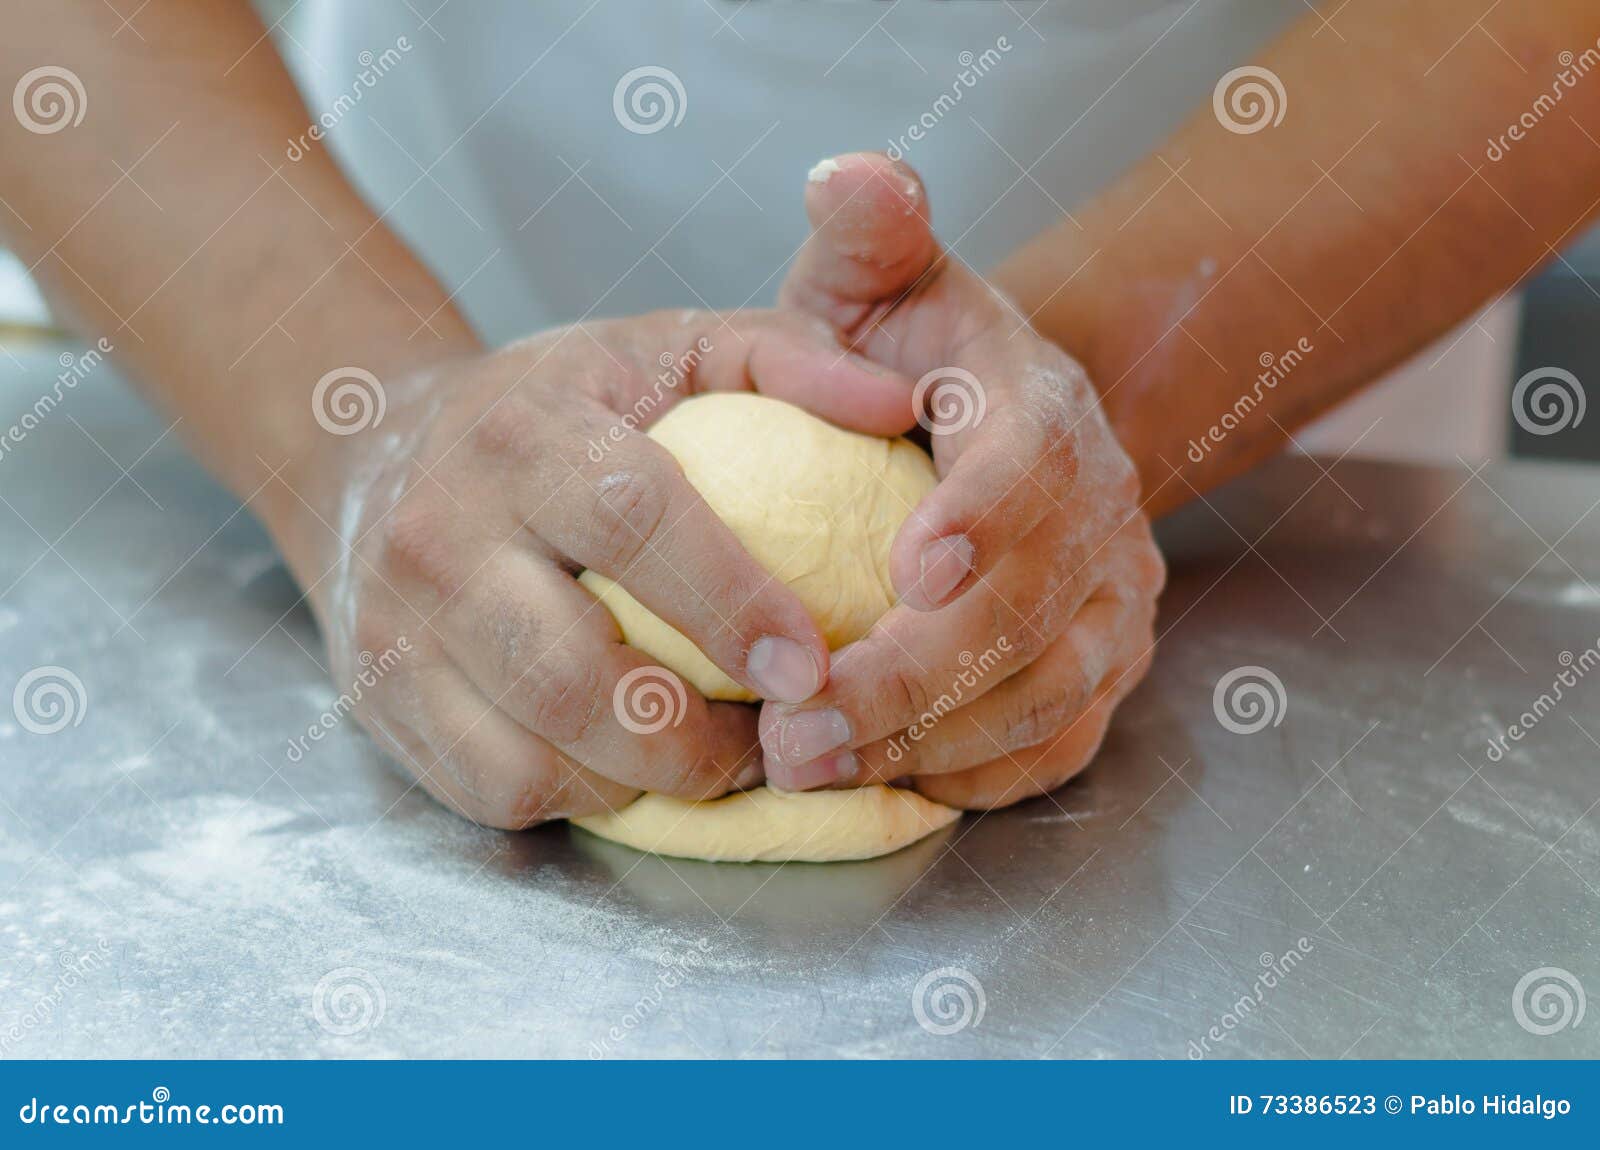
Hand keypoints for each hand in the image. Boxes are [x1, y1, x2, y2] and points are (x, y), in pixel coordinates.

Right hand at [279, 310, 913, 827]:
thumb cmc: (559, 407)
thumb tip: (900, 402)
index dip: (728, 601)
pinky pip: (493, 788)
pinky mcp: (380, 698)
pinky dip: (581, 796)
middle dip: (694, 732)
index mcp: (523, 432)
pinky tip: (630, 761)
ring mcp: (397, 624)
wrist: (374, 448)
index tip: (808, 664)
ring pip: (532, 749)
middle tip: (777, 737)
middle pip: (570, 668)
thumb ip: (783, 359)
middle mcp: (441, 528)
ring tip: (717, 754)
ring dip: (648, 777)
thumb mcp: (663, 350)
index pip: (630, 519)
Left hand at [761, 153, 1165, 809]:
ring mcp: (1109, 604)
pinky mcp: (1097, 673)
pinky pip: (1056, 745)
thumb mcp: (882, 287)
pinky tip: (886, 784)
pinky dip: (977, 776)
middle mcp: (1098, 513)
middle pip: (1033, 610)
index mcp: (1044, 410)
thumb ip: (871, 234)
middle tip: (801, 722)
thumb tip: (848, 175)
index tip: (906, 570)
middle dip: (918, 674)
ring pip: (1045, 693)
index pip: (1035, 463)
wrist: (985, 435)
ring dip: (930, 741)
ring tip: (810, 764)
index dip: (984, 516)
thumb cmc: (906, 363)